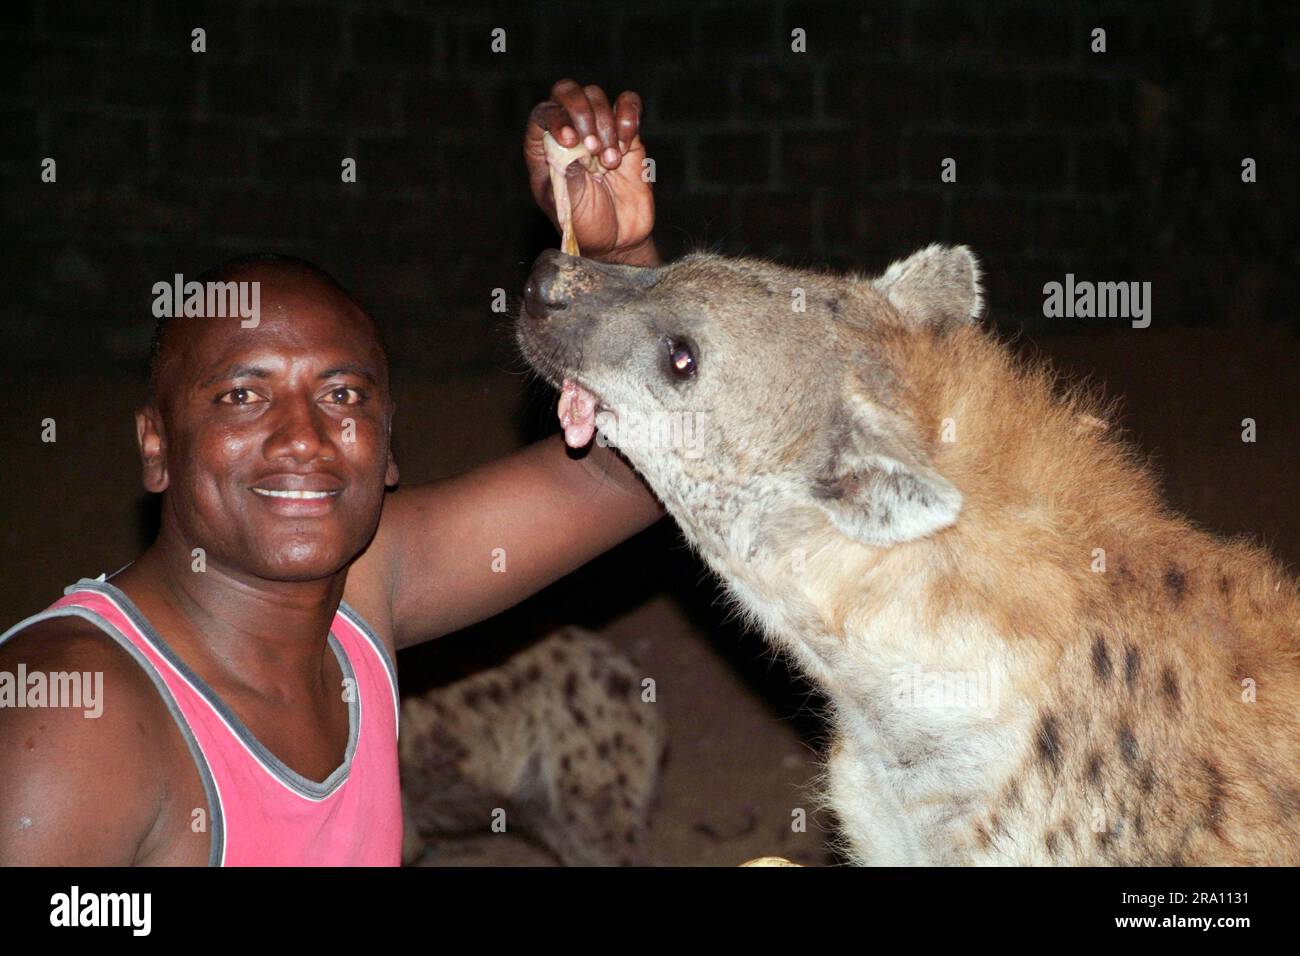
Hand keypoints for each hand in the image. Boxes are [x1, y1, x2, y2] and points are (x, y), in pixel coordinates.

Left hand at [524, 79, 658, 265]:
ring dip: (606, 125)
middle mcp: (569, 132)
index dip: (556, 118)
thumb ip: (567, 177)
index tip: (570, 141)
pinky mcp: (626, 134)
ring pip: (597, 96)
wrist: (618, 240)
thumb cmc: (584, 224)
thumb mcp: (567, 208)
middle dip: (582, 111)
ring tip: (610, 162)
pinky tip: (626, 145)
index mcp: (544, 148)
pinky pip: (627, 104)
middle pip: (567, 92)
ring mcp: (598, 129)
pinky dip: (629, 116)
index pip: (543, 114)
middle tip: (592, 147)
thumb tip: (572, 149)